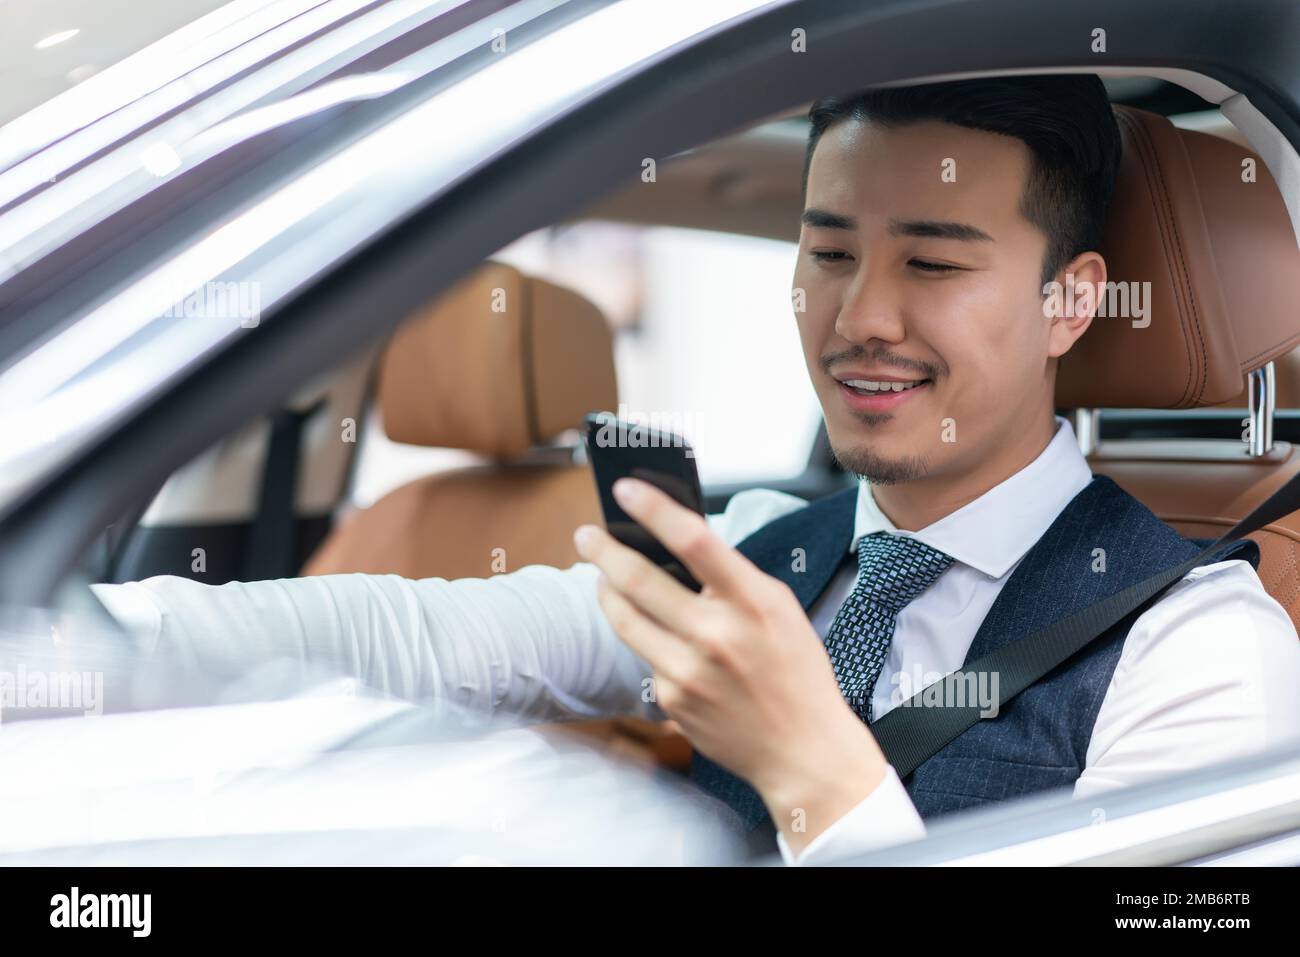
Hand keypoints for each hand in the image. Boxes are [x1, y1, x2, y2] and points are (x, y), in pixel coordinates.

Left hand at [573, 476, 887, 849]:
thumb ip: (730, 578)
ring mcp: (689, 671)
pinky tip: (657, 637)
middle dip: (603, 549)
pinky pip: (644, 656)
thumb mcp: (778, 609)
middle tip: (586, 533)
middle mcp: (716, 635)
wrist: (803, 751)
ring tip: (601, 575)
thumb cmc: (794, 670)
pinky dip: (646, 640)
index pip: (693, 540)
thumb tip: (672, 546)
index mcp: (752, 601)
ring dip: (605, 589)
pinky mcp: (671, 699)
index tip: (624, 488)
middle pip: (638, 578)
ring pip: (625, 617)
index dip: (653, 508)